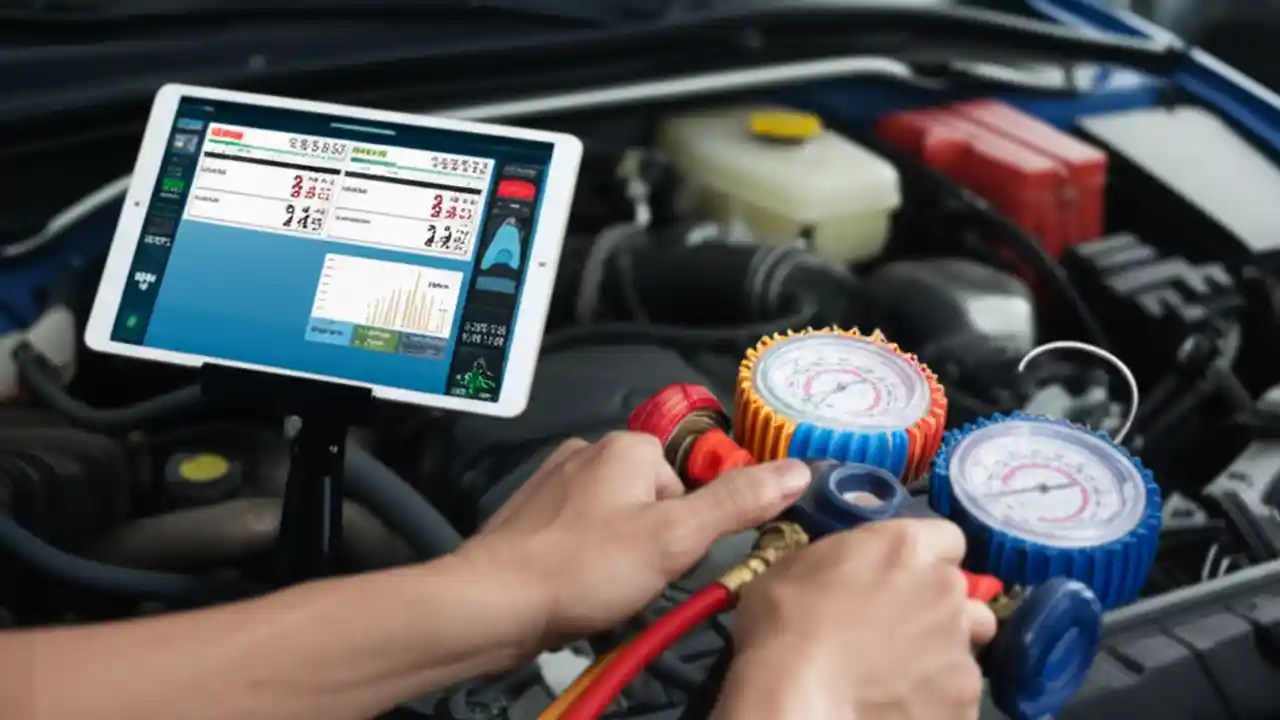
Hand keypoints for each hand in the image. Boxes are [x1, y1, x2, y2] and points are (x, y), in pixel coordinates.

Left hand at [461, 431, 810, 650]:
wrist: (495, 602)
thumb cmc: (587, 566)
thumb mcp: (675, 539)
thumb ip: (737, 502)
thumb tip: (798, 469)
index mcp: (628, 445)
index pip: (687, 484)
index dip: (685, 529)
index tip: (665, 559)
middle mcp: (589, 449)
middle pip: (653, 500)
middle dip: (652, 543)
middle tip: (632, 577)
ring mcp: (554, 479)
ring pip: (616, 519)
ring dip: (618, 554)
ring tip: (601, 585)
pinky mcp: (530, 513)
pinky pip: (579, 533)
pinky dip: (585, 558)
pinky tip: (576, 585)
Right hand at [716, 519, 997, 719]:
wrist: (795, 700)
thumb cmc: (783, 626)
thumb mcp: (797, 564)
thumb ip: (846, 552)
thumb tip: (860, 542)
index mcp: (907, 548)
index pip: (947, 538)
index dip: (926, 559)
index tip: (903, 578)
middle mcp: (945, 592)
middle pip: (963, 596)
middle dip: (939, 609)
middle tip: (899, 632)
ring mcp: (961, 650)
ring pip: (964, 648)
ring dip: (939, 655)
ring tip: (896, 676)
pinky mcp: (965, 702)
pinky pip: (956, 696)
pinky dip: (935, 699)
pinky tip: (897, 705)